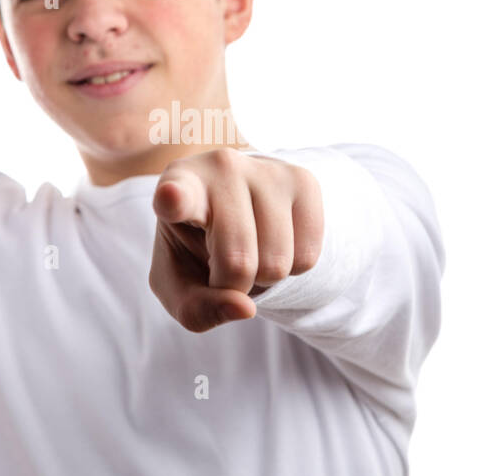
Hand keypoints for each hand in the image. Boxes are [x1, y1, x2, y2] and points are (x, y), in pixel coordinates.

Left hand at [148, 149, 324, 332]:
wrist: (235, 212)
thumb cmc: (195, 250)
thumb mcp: (178, 286)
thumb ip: (197, 309)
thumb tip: (245, 308)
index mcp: (177, 185)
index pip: (177, 194)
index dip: (173, 198)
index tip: (168, 197)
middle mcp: (222, 167)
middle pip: (237, 261)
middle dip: (234, 284)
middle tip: (222, 265)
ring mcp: (267, 170)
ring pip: (277, 263)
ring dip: (265, 278)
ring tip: (250, 249)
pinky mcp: (304, 181)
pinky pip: (308, 256)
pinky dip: (293, 268)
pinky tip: (274, 242)